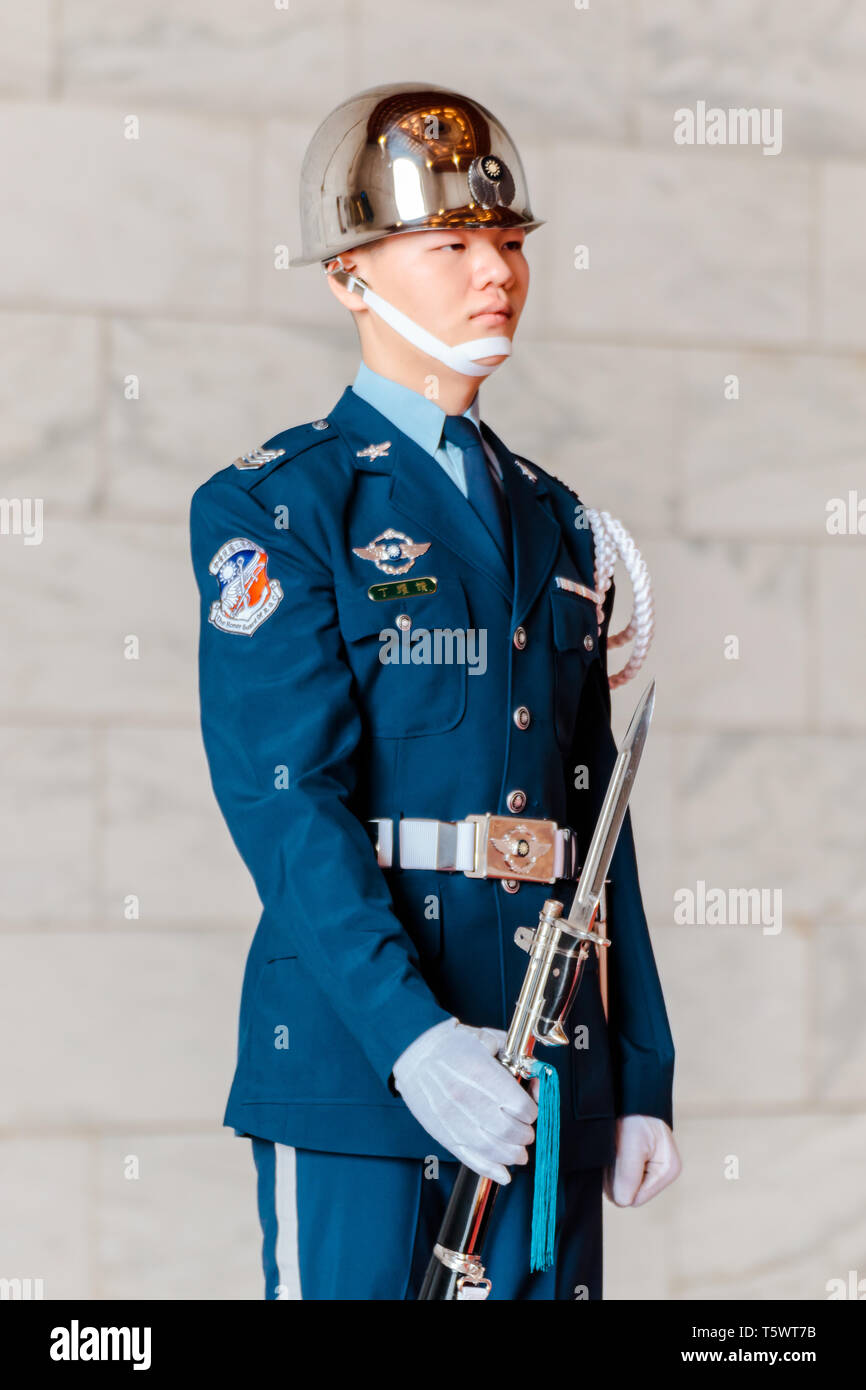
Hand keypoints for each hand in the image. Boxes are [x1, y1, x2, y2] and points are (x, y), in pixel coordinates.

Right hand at [391, 1017, 537, 1184]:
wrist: (413, 1056)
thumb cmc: (450, 1045)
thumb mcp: (486, 1037)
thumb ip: (515, 1055)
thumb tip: (536, 1076)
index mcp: (479, 1073)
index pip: (519, 1106)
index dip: (532, 1110)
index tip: (531, 1109)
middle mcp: (466, 1099)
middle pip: (509, 1131)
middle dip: (525, 1134)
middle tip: (527, 1130)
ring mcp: (454, 1120)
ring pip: (493, 1149)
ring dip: (513, 1154)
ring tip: (519, 1151)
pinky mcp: (444, 1135)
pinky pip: (470, 1159)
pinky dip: (490, 1170)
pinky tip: (504, 1174)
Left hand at [603, 1115, 680, 1206]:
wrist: (633, 1098)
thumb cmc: (635, 1116)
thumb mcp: (631, 1145)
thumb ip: (628, 1176)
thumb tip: (622, 1202)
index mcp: (668, 1171)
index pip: (637, 1198)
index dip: (621, 1183)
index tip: (618, 1159)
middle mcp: (662, 1174)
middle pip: (629, 1193)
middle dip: (617, 1176)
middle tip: (616, 1151)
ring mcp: (651, 1171)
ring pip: (623, 1186)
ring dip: (614, 1170)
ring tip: (617, 1148)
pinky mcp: (640, 1167)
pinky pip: (621, 1177)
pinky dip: (614, 1166)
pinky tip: (617, 1150)